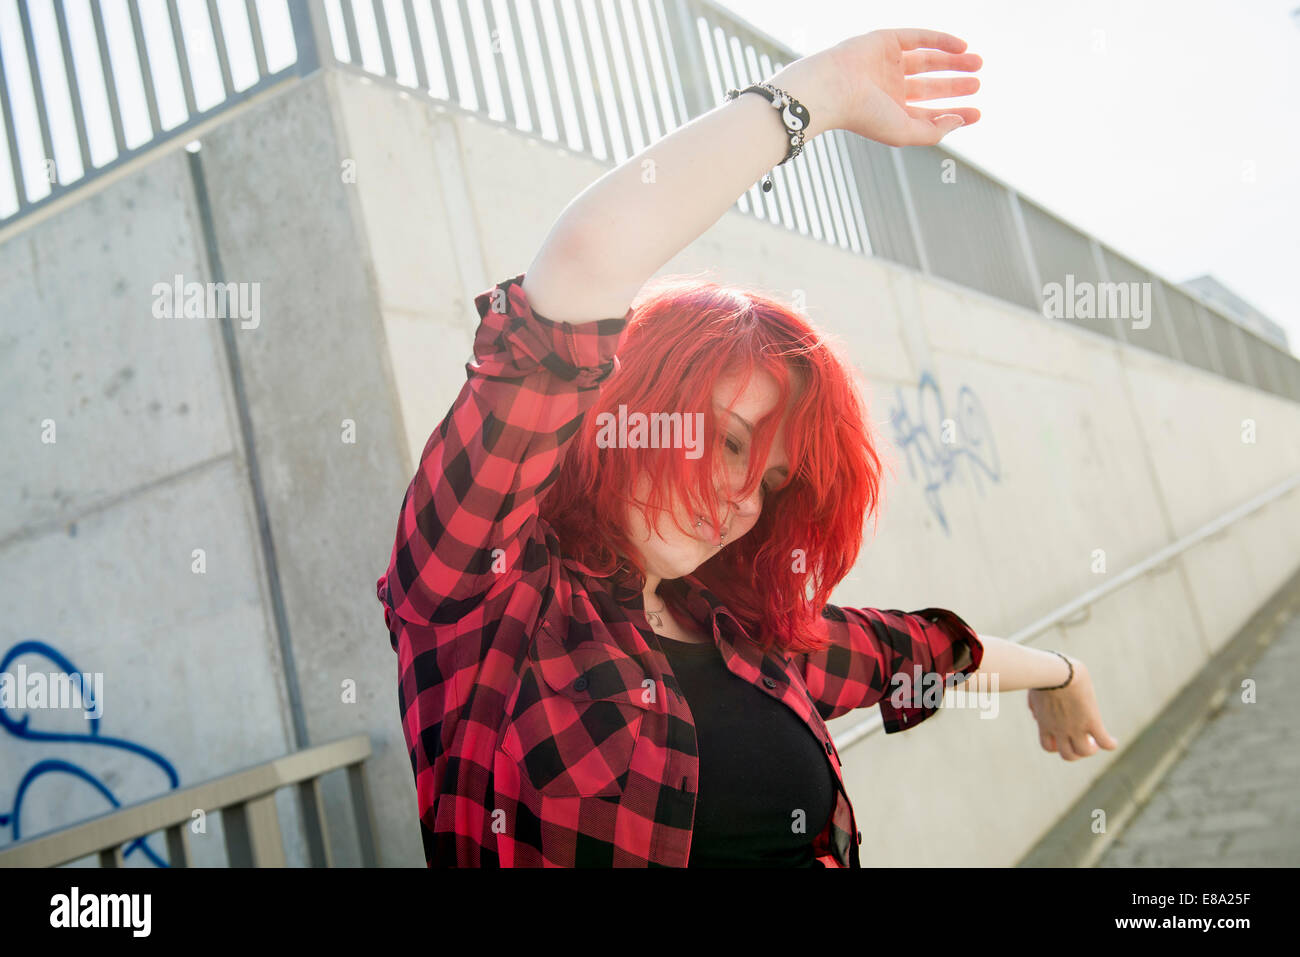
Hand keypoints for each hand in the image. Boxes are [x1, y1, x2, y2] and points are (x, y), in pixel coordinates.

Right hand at [818, 29, 981, 145]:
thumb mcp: (905, 132)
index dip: (953, 113)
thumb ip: (933, 131)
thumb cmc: (865, 117)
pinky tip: (961, 46)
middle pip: (930, 86)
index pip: (927, 112)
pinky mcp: (885, 41)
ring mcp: (887, 63)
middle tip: (978, 84)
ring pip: (928, 61)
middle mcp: (889, 88)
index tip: (977, 113)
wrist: (833, 89)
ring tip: (977, 63)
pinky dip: (941, 40)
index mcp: (890, 112)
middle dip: (954, 85)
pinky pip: (918, 38)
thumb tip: (960, 121)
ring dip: (953, 61)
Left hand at [1027, 657, 1119, 760]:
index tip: (1064, 738)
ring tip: (1096, 741)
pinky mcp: (1091, 721)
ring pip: (1085, 752)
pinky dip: (1110, 744)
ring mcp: (1076, 727)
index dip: (1057, 746)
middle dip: (1076, 752)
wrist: (1058, 672)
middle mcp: (1059, 730)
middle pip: (1068, 755)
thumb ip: (1035, 707)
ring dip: (1091, 749)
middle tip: (1082, 739)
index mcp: (1045, 723)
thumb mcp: (1034, 694)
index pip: (1048, 747)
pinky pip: (1104, 741)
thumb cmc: (1045, 676)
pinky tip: (1114, 741)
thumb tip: (1036, 713)